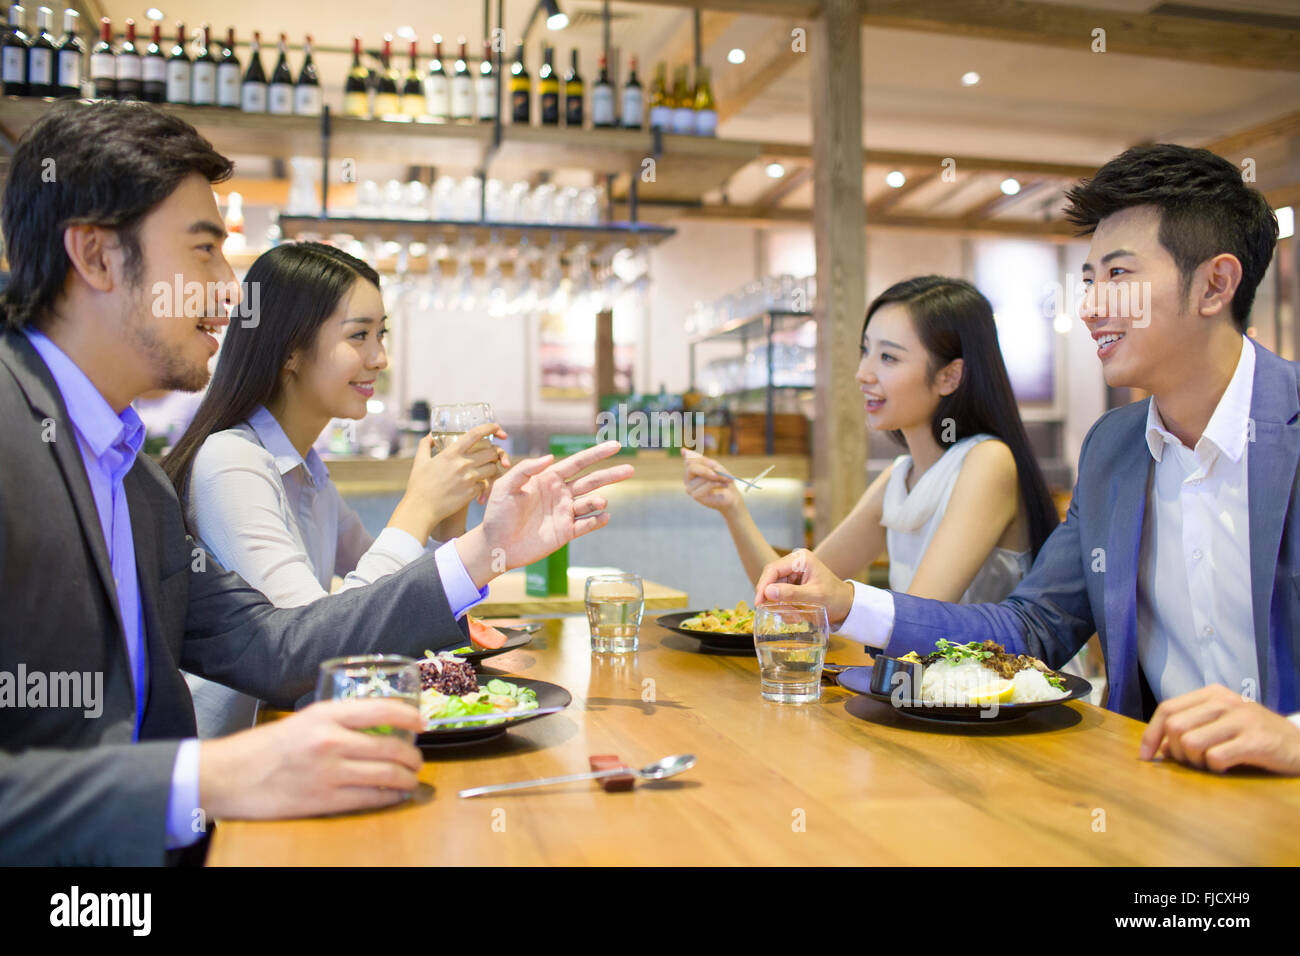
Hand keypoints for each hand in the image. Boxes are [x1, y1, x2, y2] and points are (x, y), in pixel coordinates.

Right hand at [198, 699, 424, 819]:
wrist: (229, 777)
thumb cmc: (266, 747)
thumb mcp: (304, 720)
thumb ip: (338, 720)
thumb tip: (379, 724)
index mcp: (325, 714)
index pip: (382, 708)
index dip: (410, 716)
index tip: (423, 722)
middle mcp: (331, 741)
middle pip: (391, 747)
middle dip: (413, 755)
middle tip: (417, 758)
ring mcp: (329, 773)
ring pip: (387, 775)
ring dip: (408, 778)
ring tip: (412, 777)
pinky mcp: (325, 801)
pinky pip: (371, 798)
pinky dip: (391, 797)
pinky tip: (396, 794)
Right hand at [393, 424, 509, 539]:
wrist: (421, 510)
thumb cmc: (418, 486)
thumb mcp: (419, 461)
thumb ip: (425, 444)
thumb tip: (431, 435)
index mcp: (451, 453)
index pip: (475, 434)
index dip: (490, 427)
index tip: (497, 427)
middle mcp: (462, 464)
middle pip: (491, 452)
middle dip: (493, 453)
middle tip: (489, 456)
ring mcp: (469, 478)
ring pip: (493, 468)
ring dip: (491, 469)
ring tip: (484, 471)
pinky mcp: (472, 492)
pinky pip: (486, 484)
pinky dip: (484, 485)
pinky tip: (477, 487)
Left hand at [455, 440, 634, 586]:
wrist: (495, 545)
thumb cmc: (497, 513)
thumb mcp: (506, 486)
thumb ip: (526, 469)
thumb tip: (550, 457)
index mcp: (548, 479)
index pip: (578, 463)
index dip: (596, 454)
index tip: (615, 446)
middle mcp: (560, 494)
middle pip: (592, 481)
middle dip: (611, 474)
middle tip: (631, 469)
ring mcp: (564, 513)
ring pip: (590, 503)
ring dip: (598, 501)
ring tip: (600, 502)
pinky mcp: (565, 533)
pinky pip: (586, 525)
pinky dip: (596, 521)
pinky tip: (603, 516)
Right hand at [682, 449, 740, 513]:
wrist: (730, 496)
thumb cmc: (721, 480)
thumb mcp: (714, 466)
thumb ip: (702, 460)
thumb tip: (682, 450)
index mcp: (690, 470)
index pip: (690, 460)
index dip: (703, 460)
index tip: (714, 465)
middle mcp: (687, 479)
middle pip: (691, 468)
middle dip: (707, 468)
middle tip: (719, 471)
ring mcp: (690, 488)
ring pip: (702, 477)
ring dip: (717, 477)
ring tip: (726, 480)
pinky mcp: (696, 496)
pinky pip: (707, 485)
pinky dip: (718, 483)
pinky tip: (725, 485)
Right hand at [753, 548, 854, 626]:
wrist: (846, 606)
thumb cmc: (835, 598)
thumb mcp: (814, 597)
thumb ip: (791, 594)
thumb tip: (767, 592)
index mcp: (801, 559)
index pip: (773, 569)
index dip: (763, 585)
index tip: (758, 602)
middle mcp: (795, 563)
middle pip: (771, 578)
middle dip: (769, 596)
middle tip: (767, 610)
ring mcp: (793, 573)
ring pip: (774, 588)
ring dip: (778, 603)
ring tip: (793, 614)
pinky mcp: (793, 584)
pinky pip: (780, 594)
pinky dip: (783, 606)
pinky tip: (796, 614)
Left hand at [1139, 684, 1299, 774]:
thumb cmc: (1255, 735)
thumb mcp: (1222, 724)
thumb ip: (1191, 728)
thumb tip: (1159, 747)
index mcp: (1212, 693)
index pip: (1167, 709)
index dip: (1151, 734)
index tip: (1146, 756)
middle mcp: (1224, 701)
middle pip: (1174, 726)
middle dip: (1176, 751)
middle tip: (1192, 762)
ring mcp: (1241, 719)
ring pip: (1190, 742)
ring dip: (1195, 762)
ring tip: (1212, 764)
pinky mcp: (1255, 741)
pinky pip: (1215, 758)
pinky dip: (1215, 769)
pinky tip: (1228, 767)